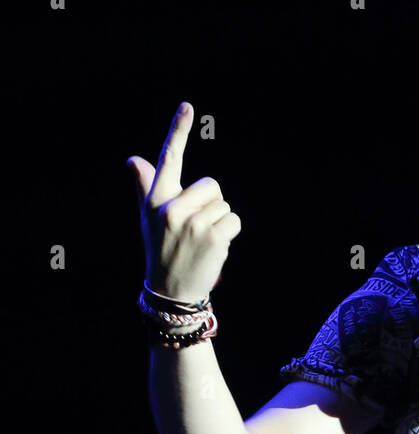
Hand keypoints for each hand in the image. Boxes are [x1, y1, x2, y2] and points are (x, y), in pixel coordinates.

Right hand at [127, 101, 240, 302]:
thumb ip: (146, 187)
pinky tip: (215, 248)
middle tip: (197, 228)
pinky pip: (234, 221)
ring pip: (224, 205)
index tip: (187, 106)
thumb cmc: (161, 251)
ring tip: (203, 241)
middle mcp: (172, 207)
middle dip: (212, 204)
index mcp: (156, 198)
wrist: (171, 292)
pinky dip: (230, 234)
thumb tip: (134, 160)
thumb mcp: (148, 219)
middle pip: (211, 185)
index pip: (168, 158)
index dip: (178, 130)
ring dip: (221, 222)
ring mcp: (192, 222)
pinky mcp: (212, 237)